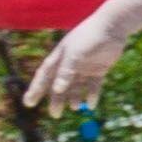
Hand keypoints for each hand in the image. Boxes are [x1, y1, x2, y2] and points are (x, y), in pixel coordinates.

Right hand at [27, 0, 141, 115]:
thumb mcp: (75, 54)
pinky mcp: (99, 70)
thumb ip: (66, 71)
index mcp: (58, 58)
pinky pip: (93, 86)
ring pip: (76, 88)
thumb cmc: (89, 37)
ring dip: (74, 98)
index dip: (35, 90)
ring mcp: (84, 68)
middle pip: (59, 86)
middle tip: (55, 114)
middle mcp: (70, 65)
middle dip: (56, 100)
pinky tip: (91, 105)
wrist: (112, 27)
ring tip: (74, 108)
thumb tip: (56, 90)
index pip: (43, 77)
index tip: (28, 103)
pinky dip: (92, 95)